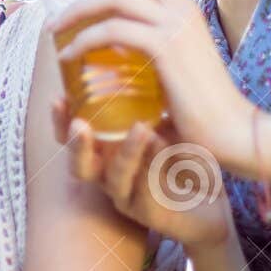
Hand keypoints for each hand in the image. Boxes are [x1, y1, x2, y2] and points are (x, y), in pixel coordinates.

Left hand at [49, 0, 255, 169]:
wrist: (232, 131)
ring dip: (76, 9)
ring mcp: (175, 26)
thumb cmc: (202, 106)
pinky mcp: (165, 49)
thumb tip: (116, 48)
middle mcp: (182, 8)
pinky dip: (83, 40)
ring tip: (53, 28)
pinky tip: (68, 56)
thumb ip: (152, 45)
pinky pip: (112, 32)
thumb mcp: (177, 64)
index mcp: (186, 6)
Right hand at [54, 100, 233, 253]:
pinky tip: (165, 146)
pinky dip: (155, 168)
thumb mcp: (162, 123)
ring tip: (141, 128)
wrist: (211, 201)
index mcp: (104, 154)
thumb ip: (143, 100)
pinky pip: (148, 193)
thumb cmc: (181, 158)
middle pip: (79, 167)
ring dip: (127, 153)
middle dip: (77, 145)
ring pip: (116, 179)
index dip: (60, 122)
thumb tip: (134, 53)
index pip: (71, 139)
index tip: (59, 97)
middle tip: (79, 124)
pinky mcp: (151, 216)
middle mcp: (108, 178)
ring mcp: (128, 198)